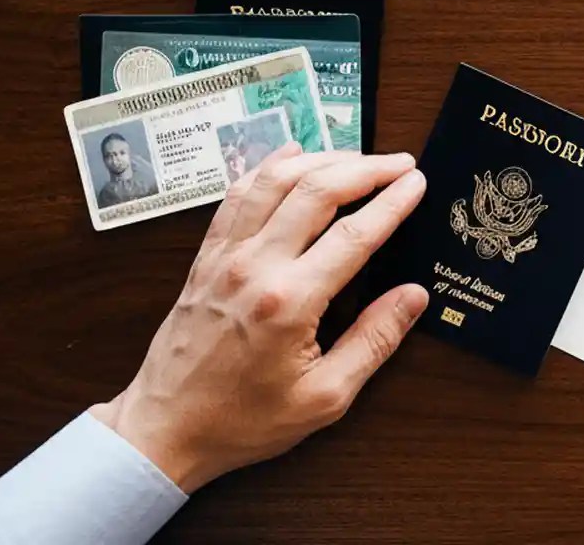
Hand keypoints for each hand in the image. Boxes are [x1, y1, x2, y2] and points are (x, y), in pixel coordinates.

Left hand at [90, 142, 428, 491]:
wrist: (165, 427)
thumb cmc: (244, 421)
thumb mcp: (324, 398)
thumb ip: (373, 341)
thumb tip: (413, 296)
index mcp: (289, 302)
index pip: (353, 235)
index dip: (391, 203)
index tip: (418, 183)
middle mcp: (255, 266)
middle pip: (316, 192)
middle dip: (365, 169)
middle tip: (400, 163)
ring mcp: (225, 256)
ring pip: (275, 181)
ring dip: (320, 160)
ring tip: (357, 157)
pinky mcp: (206, 256)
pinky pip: (238, 194)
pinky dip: (268, 167)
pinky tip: (291, 156)